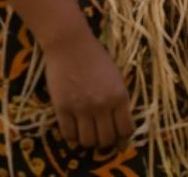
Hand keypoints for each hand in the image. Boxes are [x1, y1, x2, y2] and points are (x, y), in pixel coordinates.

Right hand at [44, 31, 132, 151]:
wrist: (70, 45)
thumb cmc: (96, 57)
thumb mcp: (116, 77)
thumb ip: (118, 99)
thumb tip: (119, 121)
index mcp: (120, 96)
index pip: (125, 129)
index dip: (123, 137)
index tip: (119, 137)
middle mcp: (102, 105)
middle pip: (106, 139)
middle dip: (106, 142)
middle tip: (102, 137)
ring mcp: (81, 108)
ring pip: (87, 141)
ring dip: (89, 142)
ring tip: (88, 135)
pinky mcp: (62, 108)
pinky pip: (68, 134)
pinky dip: (72, 137)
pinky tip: (74, 130)